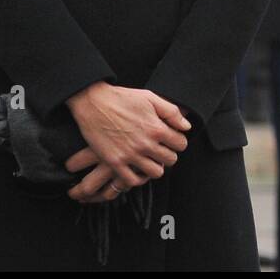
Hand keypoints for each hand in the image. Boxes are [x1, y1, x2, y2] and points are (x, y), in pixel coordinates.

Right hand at [65, 82, 190, 203]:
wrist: (92, 102)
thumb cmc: (122, 98)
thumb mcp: (150, 97)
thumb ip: (171, 112)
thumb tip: (186, 126)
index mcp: (156, 128)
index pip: (181, 144)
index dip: (178, 141)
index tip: (171, 139)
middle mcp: (145, 144)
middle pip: (171, 160)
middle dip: (168, 154)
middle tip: (160, 149)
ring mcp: (130, 155)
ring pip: (156, 173)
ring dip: (155, 166)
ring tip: (150, 159)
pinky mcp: (115, 162)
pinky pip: (133, 181)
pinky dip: (138, 177)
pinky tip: (137, 168)